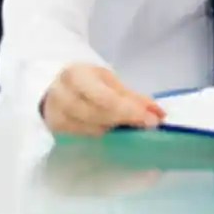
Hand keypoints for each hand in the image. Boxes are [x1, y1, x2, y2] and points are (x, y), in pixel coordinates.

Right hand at [42, 64, 165, 136]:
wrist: (54, 89)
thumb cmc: (86, 82)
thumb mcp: (109, 81)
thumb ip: (133, 97)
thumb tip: (159, 113)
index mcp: (75, 75)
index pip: (104, 98)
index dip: (129, 111)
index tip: (152, 120)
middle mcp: (61, 96)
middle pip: (97, 116)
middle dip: (125, 121)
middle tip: (148, 125)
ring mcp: (56, 116)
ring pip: (92, 130)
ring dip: (116, 130)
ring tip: (132, 127)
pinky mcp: (57, 132)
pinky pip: (85, 138)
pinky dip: (104, 136)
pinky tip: (115, 132)